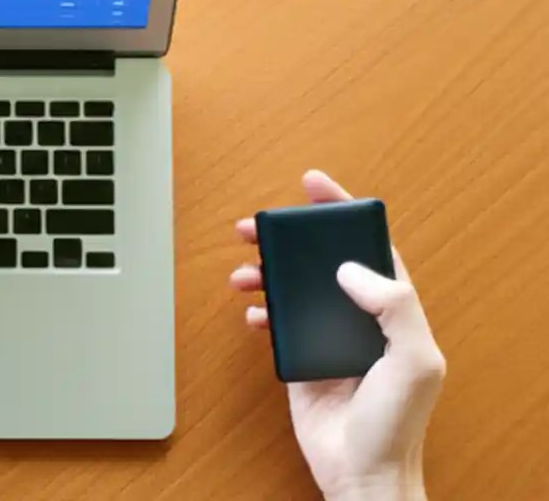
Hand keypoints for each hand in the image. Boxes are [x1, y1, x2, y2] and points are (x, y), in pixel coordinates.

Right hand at [229, 171, 445, 500]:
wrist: (361, 472)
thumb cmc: (396, 424)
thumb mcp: (415, 360)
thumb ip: (393, 305)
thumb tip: (349, 269)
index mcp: (393, 310)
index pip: (368, 246)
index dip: (342, 211)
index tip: (315, 187)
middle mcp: (359, 318)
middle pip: (320, 259)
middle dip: (288, 237)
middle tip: (256, 224)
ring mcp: (327, 336)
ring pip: (292, 287)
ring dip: (266, 272)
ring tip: (243, 270)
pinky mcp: (299, 359)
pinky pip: (275, 322)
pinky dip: (260, 311)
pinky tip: (252, 312)